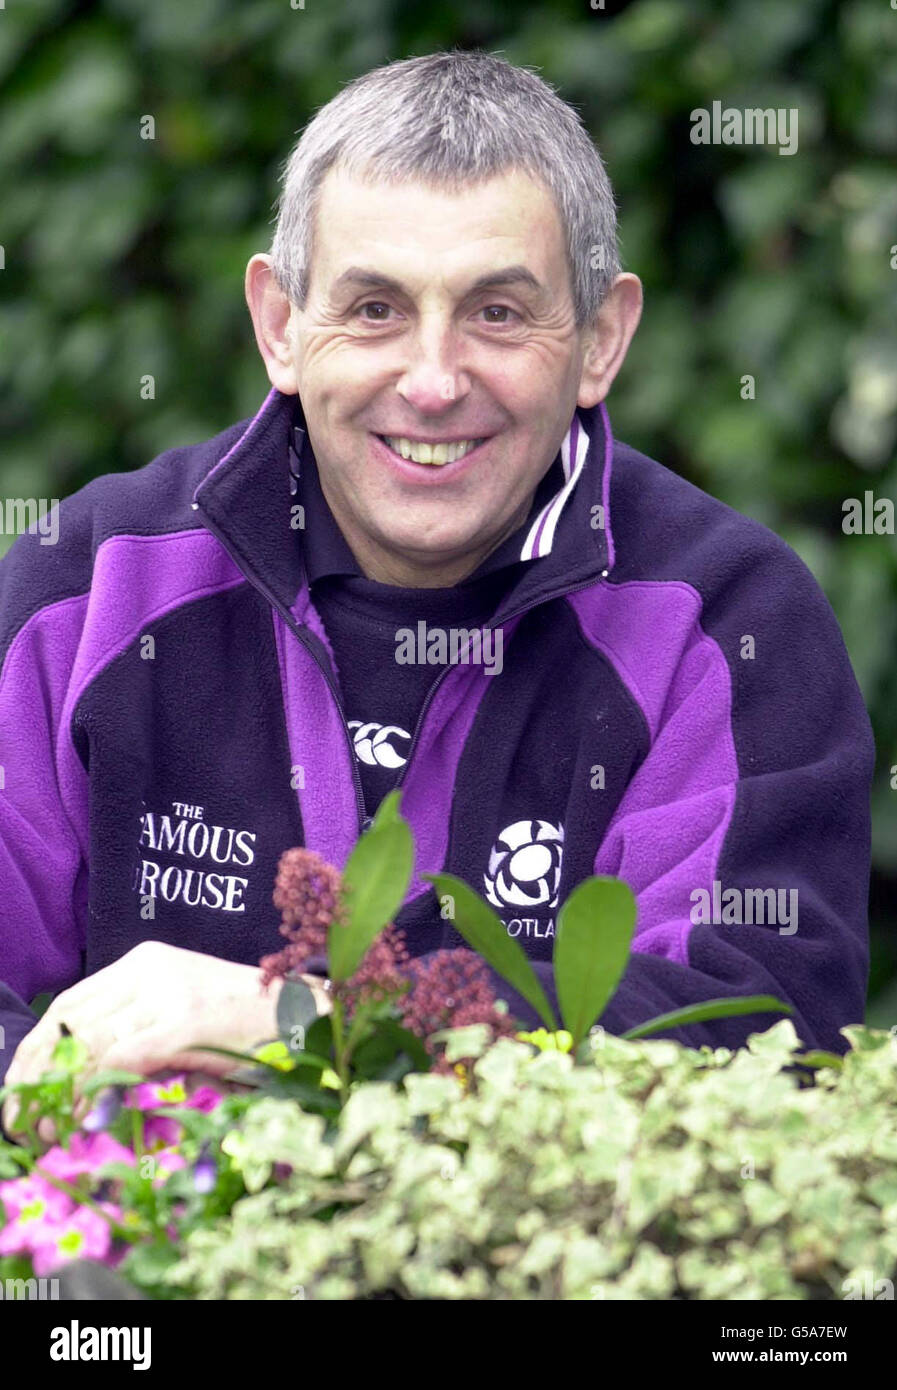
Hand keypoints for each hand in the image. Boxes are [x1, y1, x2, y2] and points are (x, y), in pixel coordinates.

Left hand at [1, 941, 331, 1137]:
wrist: (313, 1017)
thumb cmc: (252, 1029)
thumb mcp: (185, 1019)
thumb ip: (140, 1032)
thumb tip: (84, 1078)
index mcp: (146, 960)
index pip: (70, 1002)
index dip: (38, 1048)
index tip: (20, 1089)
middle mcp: (151, 967)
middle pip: (70, 1018)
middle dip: (37, 1073)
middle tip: (21, 1118)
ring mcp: (169, 990)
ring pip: (88, 1040)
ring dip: (59, 1091)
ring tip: (47, 1129)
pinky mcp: (186, 1019)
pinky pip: (120, 1056)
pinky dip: (93, 1089)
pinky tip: (83, 1115)